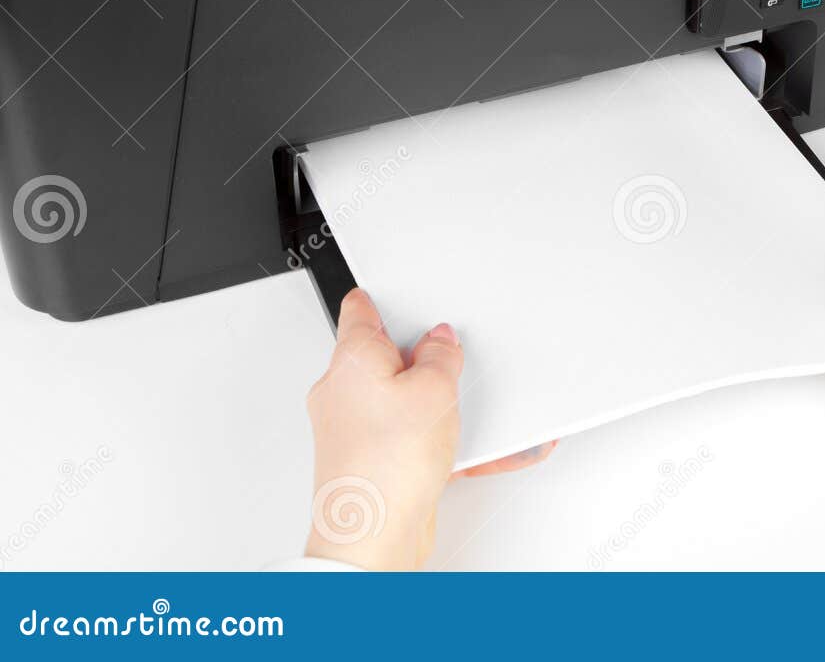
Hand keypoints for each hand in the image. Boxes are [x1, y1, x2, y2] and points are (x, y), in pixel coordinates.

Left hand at [303, 289, 554, 569]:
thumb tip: (441, 342)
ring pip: (403, 402)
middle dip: (421, 358)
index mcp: (351, 361)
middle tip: (449, 358)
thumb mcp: (435, 391)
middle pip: (384, 358)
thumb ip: (442, 356)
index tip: (389, 291)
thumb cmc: (385, 466)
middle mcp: (343, 393)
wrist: (373, 537)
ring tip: (466, 413)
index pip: (359, 312)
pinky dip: (443, 442)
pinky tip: (477, 452)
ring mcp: (354, 430)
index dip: (379, 297)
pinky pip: (413, 439)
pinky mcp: (371, 461)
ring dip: (436, 405)